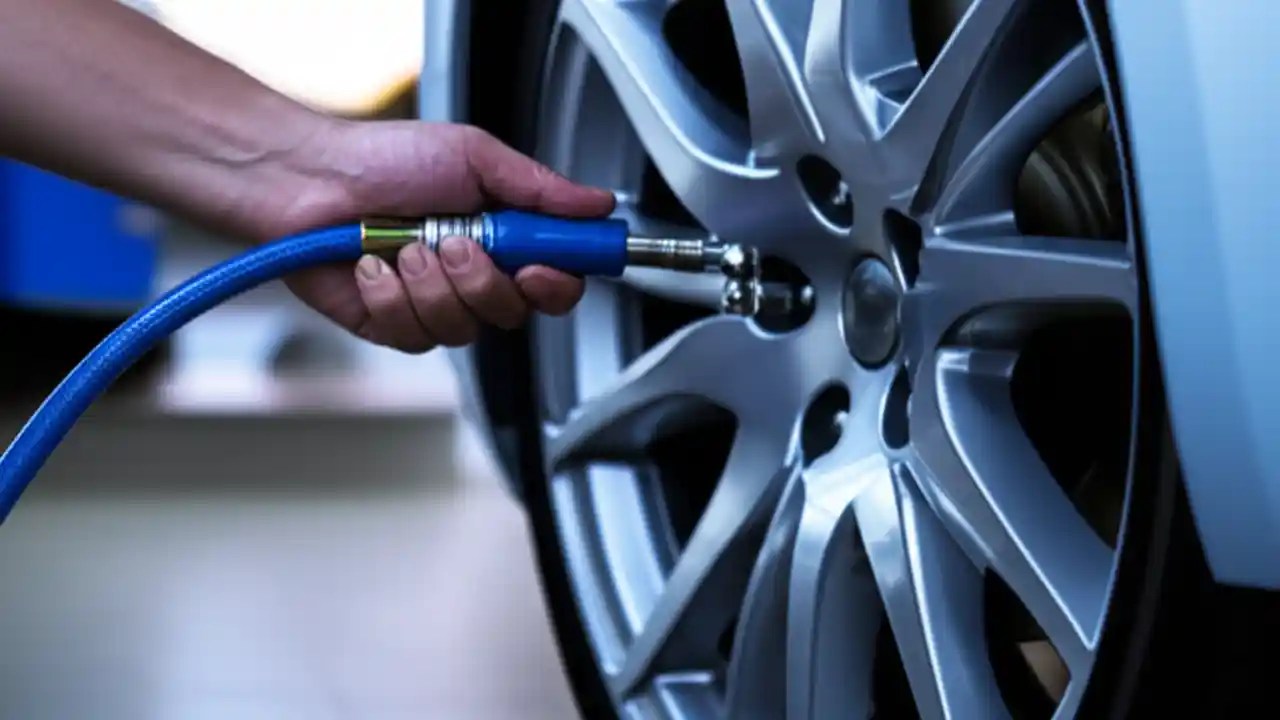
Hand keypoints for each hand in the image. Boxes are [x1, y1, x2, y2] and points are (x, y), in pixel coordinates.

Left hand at [259, 121, 614, 352]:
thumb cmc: (380, 159)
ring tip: (403, 246)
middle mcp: (472, 275)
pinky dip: (390, 296)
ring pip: (463, 329)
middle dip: (481, 279)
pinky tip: (373, 267)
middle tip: (452, 240)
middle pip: (513, 312)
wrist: (305, 179)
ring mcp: (433, 304)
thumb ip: (540, 188)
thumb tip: (596, 202)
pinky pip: (413, 335)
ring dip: (431, 285)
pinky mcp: (393, 325)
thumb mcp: (474, 157)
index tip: (541, 266)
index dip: (556, 283)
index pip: (555, 281)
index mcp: (500, 236)